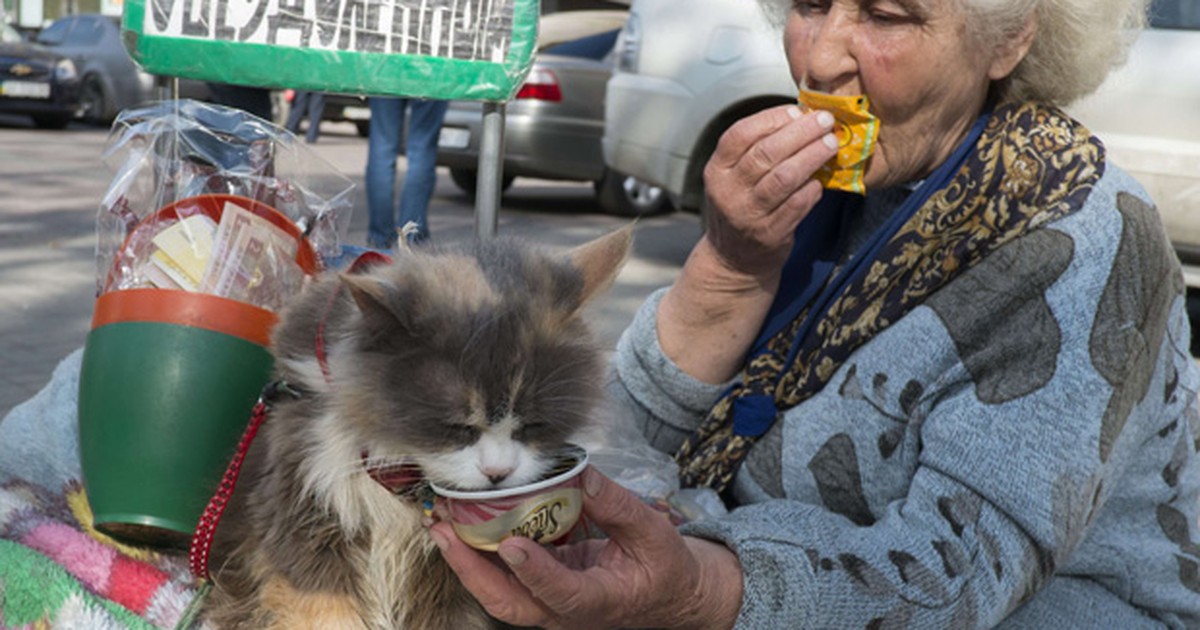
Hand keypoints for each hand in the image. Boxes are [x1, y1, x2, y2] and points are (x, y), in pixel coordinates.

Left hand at [429, 467, 743, 629]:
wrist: (671, 597)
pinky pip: (503, 581)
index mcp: (600, 600)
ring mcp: (551, 607)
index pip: (562, 592)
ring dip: (466, 563)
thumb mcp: (653, 532)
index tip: (510, 543)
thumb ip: (617, 505)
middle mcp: (568, 612)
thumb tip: (581, 473)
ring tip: (440, 525)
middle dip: (472, 570)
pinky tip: (460, 526)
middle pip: (511, 605)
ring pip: (499, 597)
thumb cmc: (664, 565)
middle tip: (445, 532)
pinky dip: (478, 556)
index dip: (535, 571)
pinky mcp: (542, 593)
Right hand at [702, 104, 838, 279]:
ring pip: (784, 177)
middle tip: (825, 121)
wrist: (733, 260)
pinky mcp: (770, 234)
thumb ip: (756, 149)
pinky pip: (797, 204)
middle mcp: (728, 192)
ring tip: (830, 144)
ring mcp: (748, 215)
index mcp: (716, 170)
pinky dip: (813, 187)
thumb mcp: (733, 177)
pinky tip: (821, 179)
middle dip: (800, 132)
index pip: (740, 134)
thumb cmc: (741, 206)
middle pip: (765, 153)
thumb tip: (800, 116)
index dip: (771, 118)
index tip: (797, 110)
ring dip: (812, 156)